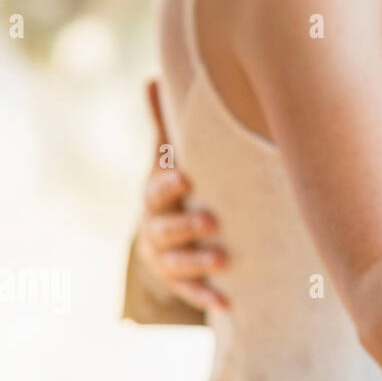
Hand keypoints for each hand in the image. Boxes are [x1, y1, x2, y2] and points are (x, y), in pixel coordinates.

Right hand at [134, 81, 228, 311]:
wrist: (169, 232)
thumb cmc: (178, 183)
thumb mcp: (169, 156)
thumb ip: (164, 124)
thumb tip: (153, 77)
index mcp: (156, 195)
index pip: (156, 190)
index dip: (169, 184)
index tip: (186, 178)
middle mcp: (155, 228)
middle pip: (164, 230)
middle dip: (185, 227)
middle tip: (211, 222)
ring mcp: (164, 259)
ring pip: (176, 264)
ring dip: (198, 264)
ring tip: (224, 261)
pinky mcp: (178, 283)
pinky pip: (190, 293)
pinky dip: (207, 298)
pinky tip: (228, 303)